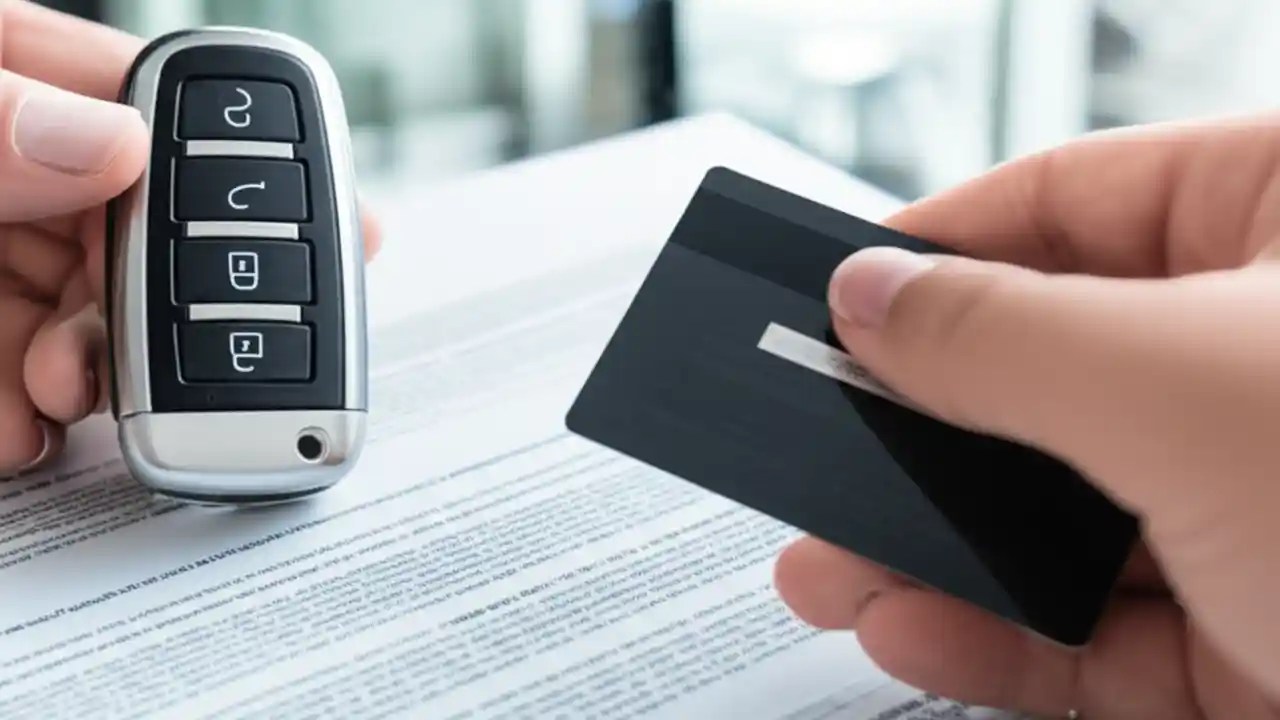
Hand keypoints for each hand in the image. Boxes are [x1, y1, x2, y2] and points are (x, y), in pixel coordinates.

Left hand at [0, 1, 380, 474]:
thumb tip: (111, 144)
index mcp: (16, 82)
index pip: (166, 114)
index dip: (269, 177)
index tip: (351, 231)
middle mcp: (16, 170)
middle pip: (145, 239)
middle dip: (180, 310)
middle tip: (208, 361)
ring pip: (83, 323)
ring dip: (96, 379)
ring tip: (71, 399)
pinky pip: (15, 379)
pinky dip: (25, 421)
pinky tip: (22, 432)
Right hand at [774, 116, 1279, 718]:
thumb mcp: (1187, 389)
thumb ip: (1002, 334)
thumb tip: (870, 294)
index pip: (1073, 204)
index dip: (939, 248)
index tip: (834, 295)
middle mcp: (1271, 366)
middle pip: (1045, 374)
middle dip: (920, 428)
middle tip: (818, 447)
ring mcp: (1263, 509)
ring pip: (1059, 517)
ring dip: (938, 552)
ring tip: (830, 567)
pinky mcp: (1256, 637)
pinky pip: (1095, 629)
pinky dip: (1001, 640)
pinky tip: (916, 631)